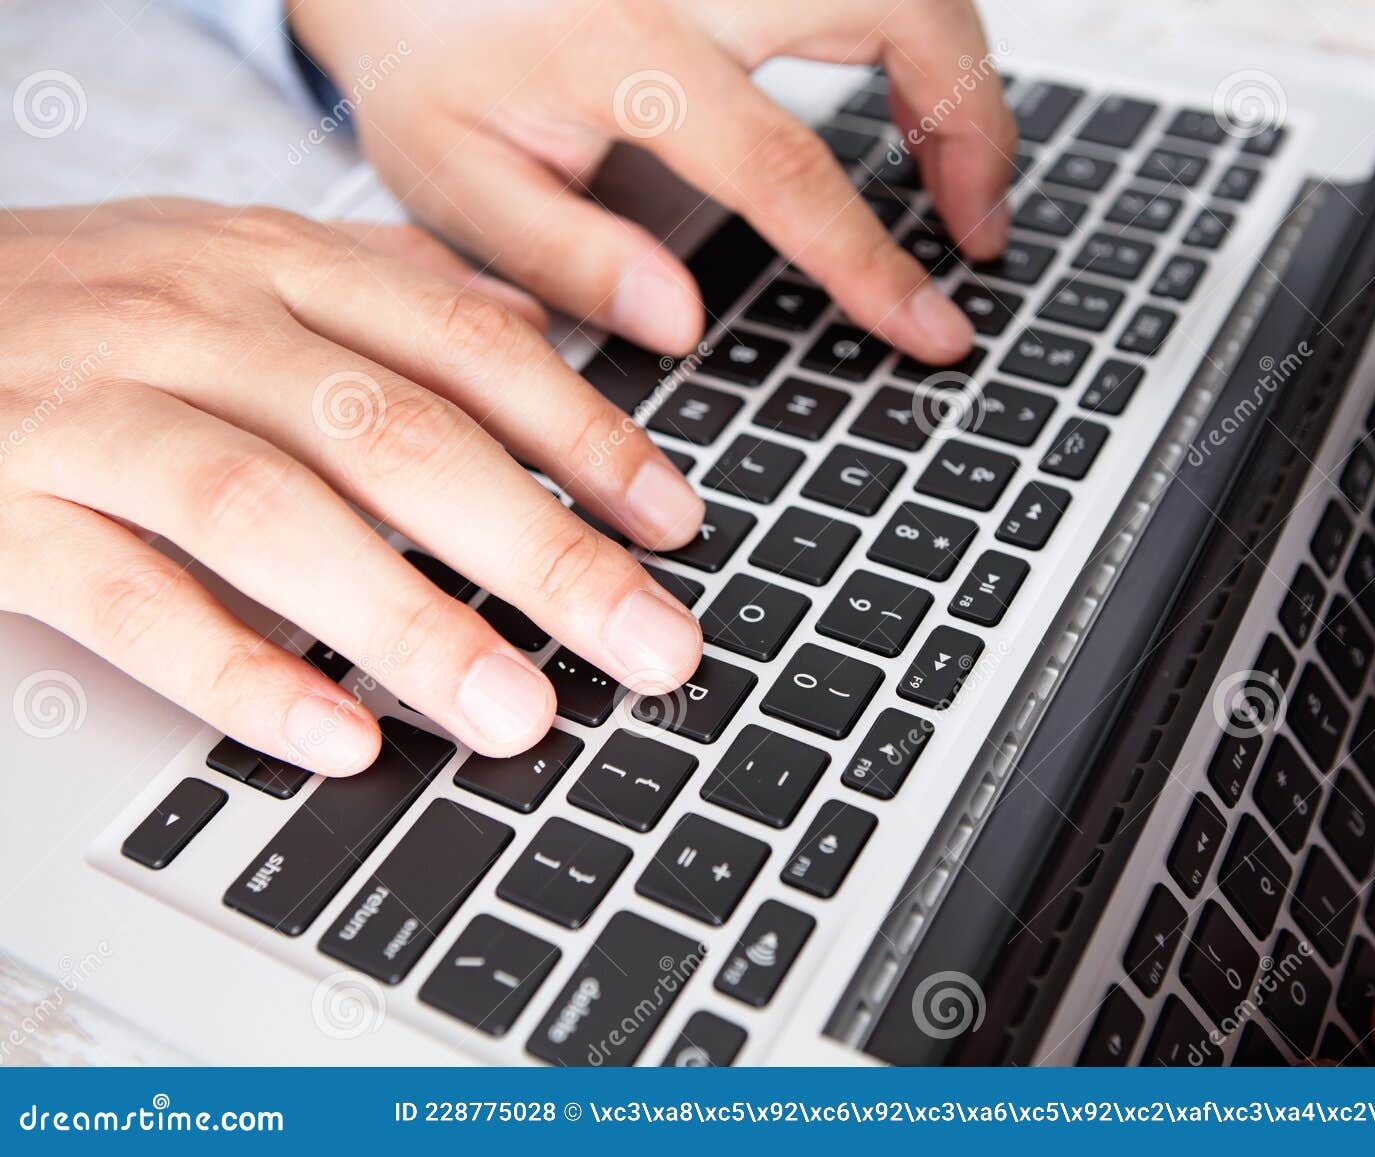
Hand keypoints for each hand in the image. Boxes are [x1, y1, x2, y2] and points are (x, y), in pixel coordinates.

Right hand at [0, 199, 704, 776]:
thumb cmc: (72, 305)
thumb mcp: (230, 264)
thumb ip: (373, 293)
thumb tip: (521, 326)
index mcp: (270, 263)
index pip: (465, 348)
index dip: (587, 439)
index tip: (674, 525)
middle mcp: (191, 321)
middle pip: (399, 438)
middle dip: (543, 551)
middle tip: (650, 646)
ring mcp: (88, 409)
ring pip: (272, 514)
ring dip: (409, 624)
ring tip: (518, 715)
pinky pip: (124, 597)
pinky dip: (234, 671)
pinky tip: (331, 737)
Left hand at [288, 0, 1013, 359]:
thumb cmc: (424, 60)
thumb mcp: (453, 175)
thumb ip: (564, 253)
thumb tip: (679, 320)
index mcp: (621, 45)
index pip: (780, 163)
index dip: (869, 257)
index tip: (929, 327)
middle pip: (895, 11)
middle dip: (972, 126)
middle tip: (979, 232)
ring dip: (960, 72)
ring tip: (963, 177)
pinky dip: (918, 32)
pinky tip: (913, 99)